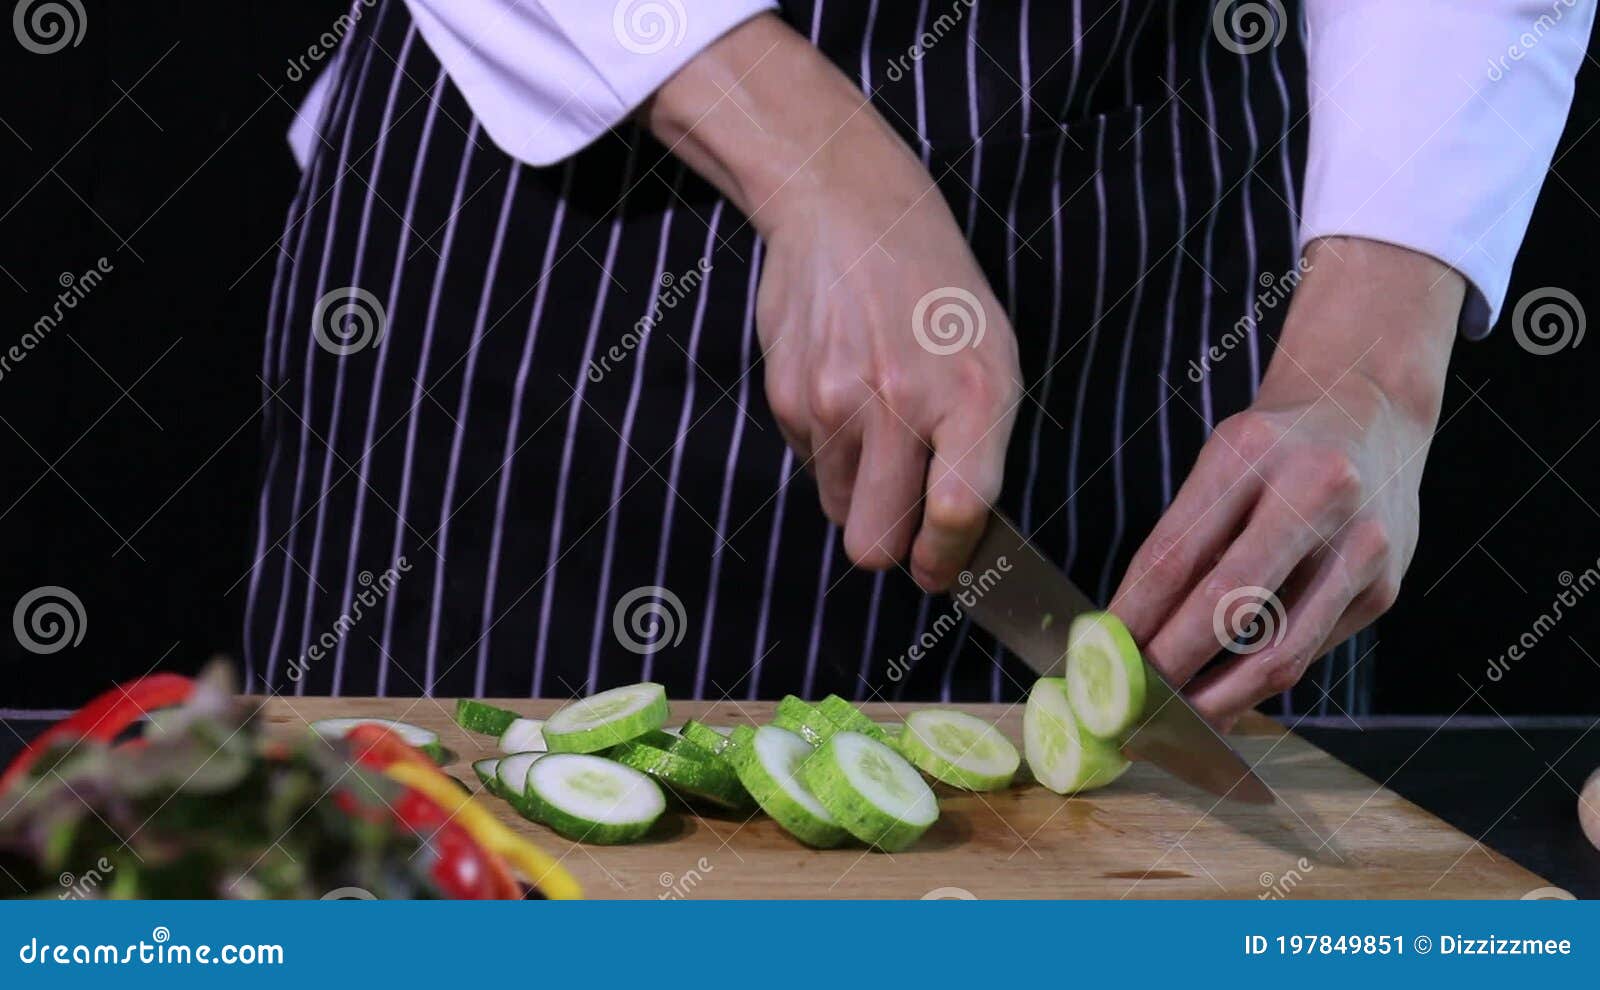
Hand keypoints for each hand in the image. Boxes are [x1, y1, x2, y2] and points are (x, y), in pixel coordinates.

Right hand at [647, 15, 1020, 588]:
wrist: (849, 211)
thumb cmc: (935, 291)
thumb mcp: (991, 356)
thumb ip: (980, 447)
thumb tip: (955, 535)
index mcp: (972, 390)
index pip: (956, 511)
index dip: (946, 560)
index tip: (941, 570)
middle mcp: (901, 400)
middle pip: (875, 543)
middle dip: (891, 549)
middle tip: (905, 522)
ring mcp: (836, 401)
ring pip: (839, 510)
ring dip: (859, 492)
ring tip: (877, 428)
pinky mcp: (788, 397)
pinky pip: (812, 467)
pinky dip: (830, 451)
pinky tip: (846, 395)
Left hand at [1110, 238, 1463, 725]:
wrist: (1370, 409)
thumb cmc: (1272, 447)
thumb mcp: (1218, 463)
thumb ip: (1179, 540)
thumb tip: (1124, 633)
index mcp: (1251, 453)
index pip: (1173, 557)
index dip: (1131, 620)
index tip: (1096, 659)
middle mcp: (1315, 494)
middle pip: (1226, 608)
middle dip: (1170, 668)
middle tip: (1129, 704)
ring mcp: (1360, 544)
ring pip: (1279, 652)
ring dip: (1218, 699)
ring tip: (1174, 720)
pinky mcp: (1384, 587)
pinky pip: (1308, 651)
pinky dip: (1259, 681)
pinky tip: (1225, 694)